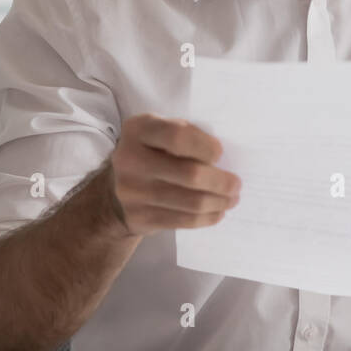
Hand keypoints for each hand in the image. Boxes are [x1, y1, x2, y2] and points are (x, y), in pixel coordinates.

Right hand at [100, 113, 241, 237]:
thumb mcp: (159, 133)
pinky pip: (184, 221)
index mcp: (139, 130)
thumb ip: (185, 135)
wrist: (114, 191)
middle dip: (221, 181)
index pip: (178, 137)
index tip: (220, 154)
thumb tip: (223, 158)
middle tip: (236, 184)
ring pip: (191, 202)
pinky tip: (218, 212)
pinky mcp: (140, 218)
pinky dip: (207, 217)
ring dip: (219, 202)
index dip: (205, 146)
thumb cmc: (150, 153)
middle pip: (190, 174)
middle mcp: (130, 160)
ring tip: (231, 199)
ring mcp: (133, 192)